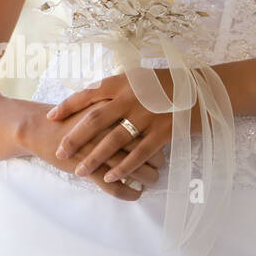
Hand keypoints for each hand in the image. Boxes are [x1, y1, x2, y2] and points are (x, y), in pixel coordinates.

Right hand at [21, 99, 166, 200]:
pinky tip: (136, 195)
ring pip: (132, 168)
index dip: (158, 136)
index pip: (145, 124)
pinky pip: (113, 186)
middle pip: (143, 146)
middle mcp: (108, 129)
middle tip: (162, 163)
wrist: (41, 127)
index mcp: (113, 110)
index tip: (163, 142)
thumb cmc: (72, 116)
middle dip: (158, 158)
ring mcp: (97, 151)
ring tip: (153, 179)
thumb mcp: (96, 101)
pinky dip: (127, 192)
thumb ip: (118, 104)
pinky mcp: (87, 169)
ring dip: (147, 177)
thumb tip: (145, 112)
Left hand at [47, 70, 200, 182]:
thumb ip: (117, 86)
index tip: (51, 117)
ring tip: (79, 171)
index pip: (89, 94)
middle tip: (59, 152)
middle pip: (95, 120)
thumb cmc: (168, 83)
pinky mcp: (164, 132)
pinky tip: (109, 177)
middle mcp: (132, 98)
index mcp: (124, 82)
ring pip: (114, 141)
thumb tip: (92, 94)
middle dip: (74, 138)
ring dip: (94, 158)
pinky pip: (138, 154)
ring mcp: (148, 116)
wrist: (204, 89)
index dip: (68, 106)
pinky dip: (123, 167)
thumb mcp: (140, 78)